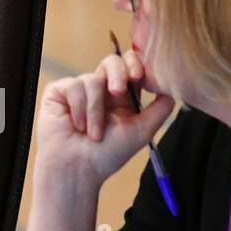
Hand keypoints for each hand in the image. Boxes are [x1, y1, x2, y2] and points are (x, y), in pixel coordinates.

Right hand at [34, 46, 174, 189]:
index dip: (136, 65)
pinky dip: (78, 109)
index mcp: (121, 98)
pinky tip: (76, 125)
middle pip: (112, 62)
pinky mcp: (59, 91)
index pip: (131, 68)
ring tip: (93, 133)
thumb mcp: (141, 130)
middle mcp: (100, 90)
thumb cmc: (108, 154)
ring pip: (92, 80)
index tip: (139, 77)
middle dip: (118, 74)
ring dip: (95, 111)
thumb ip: (159, 108)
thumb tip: (172, 88)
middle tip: (118, 92)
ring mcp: (79, 90)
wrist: (77, 168)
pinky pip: (73, 86)